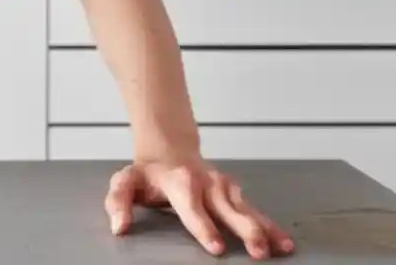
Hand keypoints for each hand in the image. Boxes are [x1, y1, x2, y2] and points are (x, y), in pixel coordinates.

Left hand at [105, 155, 294, 259]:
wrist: (168, 150)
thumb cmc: (147, 174)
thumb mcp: (124, 182)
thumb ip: (118, 203)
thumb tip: (119, 227)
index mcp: (178, 182)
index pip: (192, 208)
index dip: (204, 227)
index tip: (216, 247)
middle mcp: (205, 183)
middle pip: (227, 209)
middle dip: (243, 229)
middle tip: (256, 251)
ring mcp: (223, 186)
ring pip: (246, 209)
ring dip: (263, 229)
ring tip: (279, 249)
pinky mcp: (234, 192)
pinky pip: (254, 210)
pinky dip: (270, 225)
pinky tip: (284, 242)